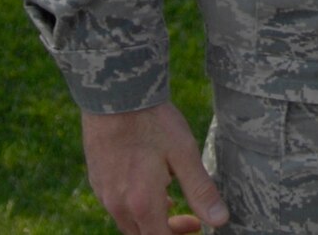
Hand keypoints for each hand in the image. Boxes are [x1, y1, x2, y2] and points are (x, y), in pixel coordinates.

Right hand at [81, 102, 229, 234]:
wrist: (115, 96)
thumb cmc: (153, 123)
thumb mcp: (184, 153)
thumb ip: (201, 190)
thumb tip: (220, 220)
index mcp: (141, 203)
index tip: (196, 224)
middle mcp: (117, 204)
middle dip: (166, 231)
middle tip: (189, 218)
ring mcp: (104, 193)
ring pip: (128, 222)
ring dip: (150, 218)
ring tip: (171, 199)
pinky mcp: (97, 179)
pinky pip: (116, 205)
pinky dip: (135, 205)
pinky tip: (149, 184)